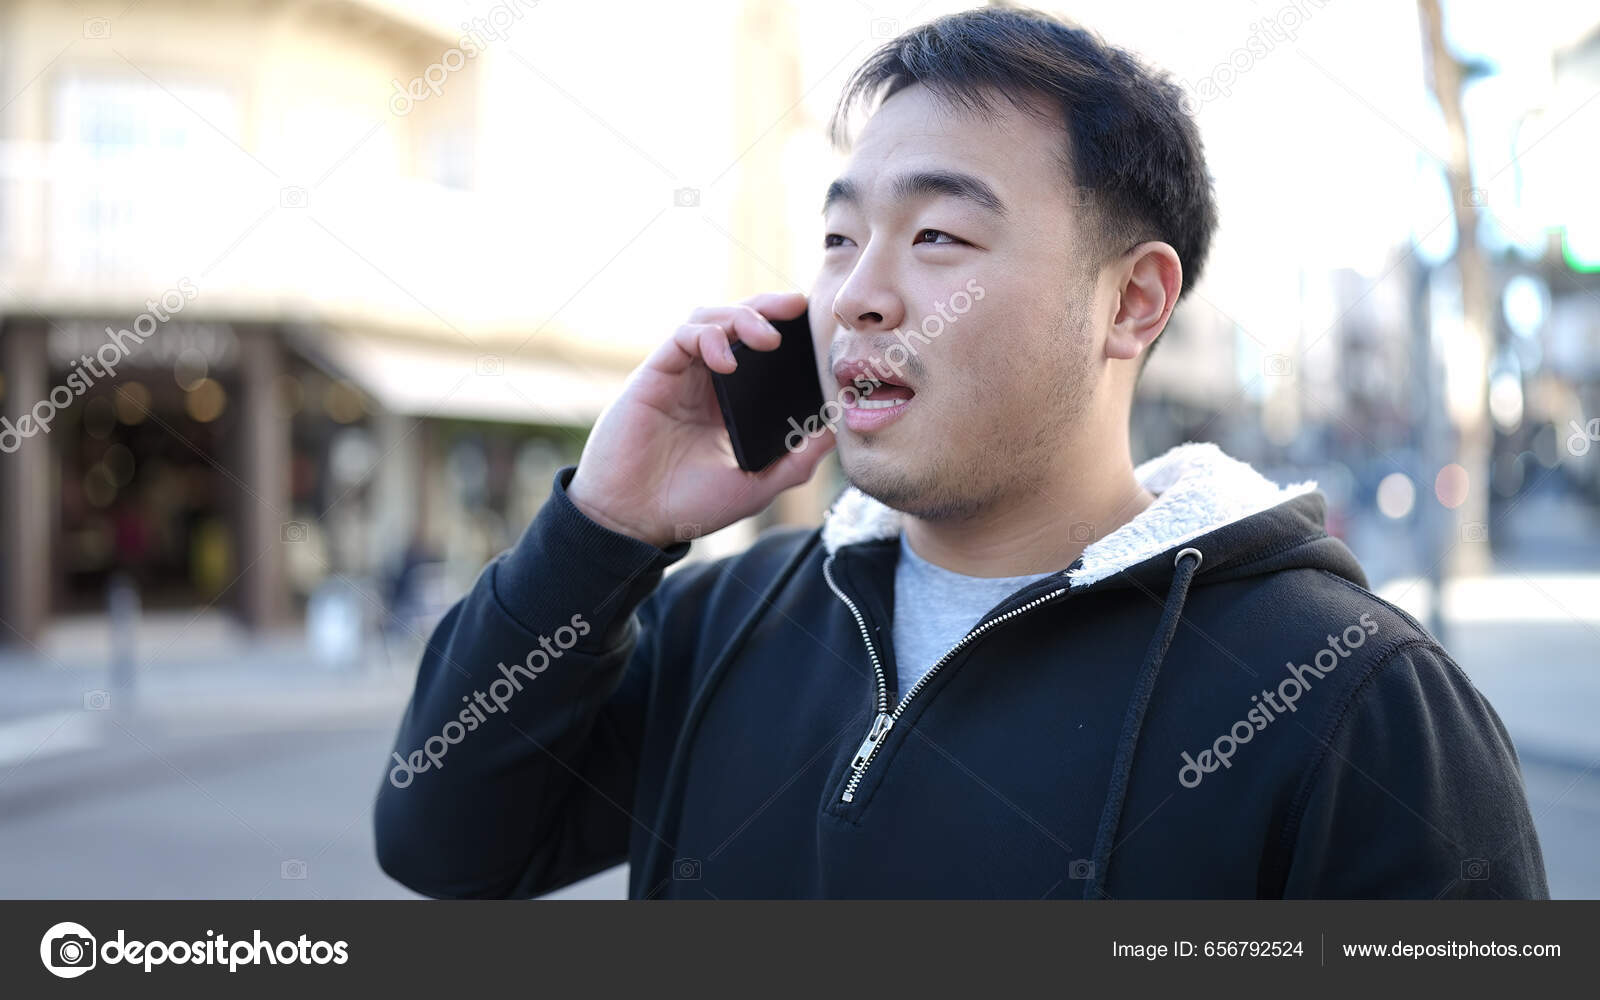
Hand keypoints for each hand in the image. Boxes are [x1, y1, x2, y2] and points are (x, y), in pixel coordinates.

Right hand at [566, 291, 835, 547]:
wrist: (635, 521)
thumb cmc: (690, 506)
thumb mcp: (757, 486)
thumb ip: (796, 461)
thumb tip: (834, 432)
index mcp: (732, 402)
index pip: (761, 351)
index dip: (786, 330)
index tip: (815, 325)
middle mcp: (707, 382)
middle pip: (738, 324)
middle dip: (768, 307)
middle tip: (798, 307)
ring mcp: (681, 375)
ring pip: (711, 319)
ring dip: (741, 316)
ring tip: (767, 338)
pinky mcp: (654, 374)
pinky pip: (683, 336)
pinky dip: (708, 337)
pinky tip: (727, 361)